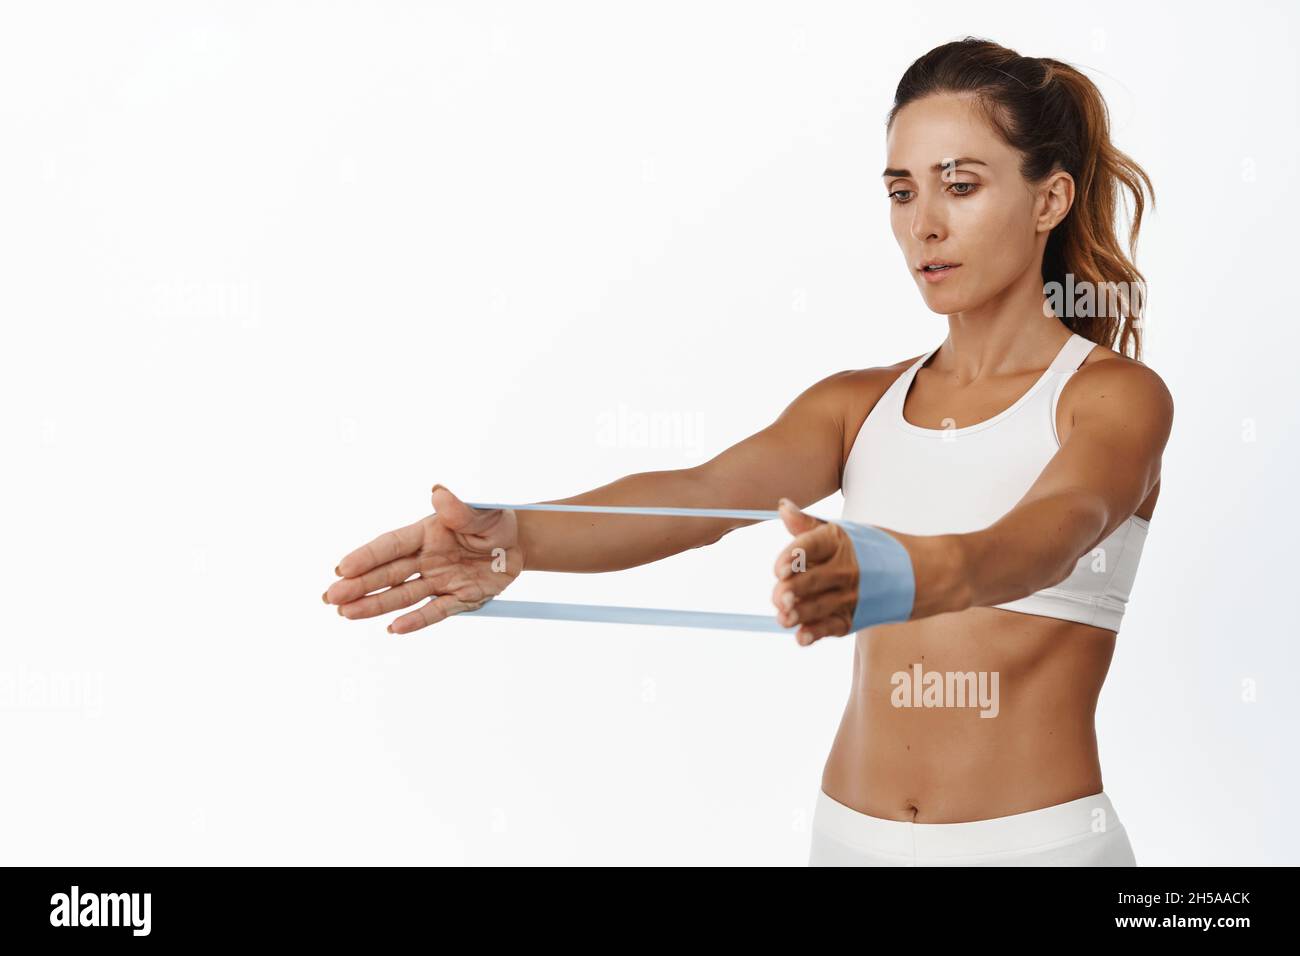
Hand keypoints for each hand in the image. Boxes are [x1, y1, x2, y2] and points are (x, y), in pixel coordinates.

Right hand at [321, 484, 523, 634]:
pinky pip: (435, 611)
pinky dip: (416, 620)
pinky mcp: (459, 598)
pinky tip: (394, 628)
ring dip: (375, 605)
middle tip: (331, 597)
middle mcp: (428, 559)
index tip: (342, 568)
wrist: (519, 544)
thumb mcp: (483, 513)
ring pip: (403, 595)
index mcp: (428, 533)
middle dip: (359, 585)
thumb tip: (438, 493)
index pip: (392, 546)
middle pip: (388, 573)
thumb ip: (460, 510)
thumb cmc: (495, 522)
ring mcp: (440, 580)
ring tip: (347, 614)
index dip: (367, 556)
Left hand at [770, 498, 858, 645]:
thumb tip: (783, 507)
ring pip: (821, 606)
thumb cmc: (870, 549)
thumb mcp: (842, 531)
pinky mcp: (852, 618)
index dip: (795, 556)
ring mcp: (850, 595)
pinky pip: (832, 627)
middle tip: (778, 597)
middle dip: (795, 589)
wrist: (916, 574)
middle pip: (815, 579)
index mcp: (838, 541)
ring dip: (801, 614)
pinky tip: (801, 637)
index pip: (814, 545)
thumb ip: (806, 525)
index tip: (779, 569)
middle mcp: (845, 568)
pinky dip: (816, 633)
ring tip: (783, 618)